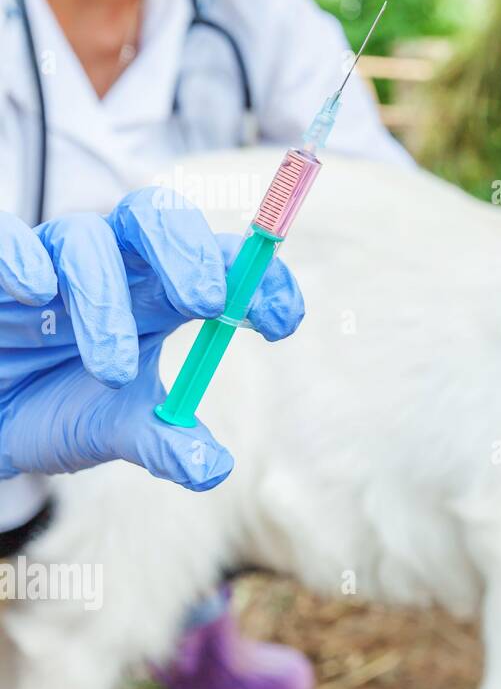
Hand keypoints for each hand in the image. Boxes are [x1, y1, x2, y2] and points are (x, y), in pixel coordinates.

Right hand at [0, 188, 304, 490]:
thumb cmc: (53, 407)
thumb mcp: (112, 429)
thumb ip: (163, 443)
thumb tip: (214, 469)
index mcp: (160, 293)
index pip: (222, 262)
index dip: (260, 279)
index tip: (283, 322)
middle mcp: (113, 265)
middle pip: (160, 219)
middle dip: (189, 254)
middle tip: (207, 304)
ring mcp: (51, 263)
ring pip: (87, 239)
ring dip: (104, 300)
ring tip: (115, 370)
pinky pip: (6, 239)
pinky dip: (23, 258)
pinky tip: (37, 292)